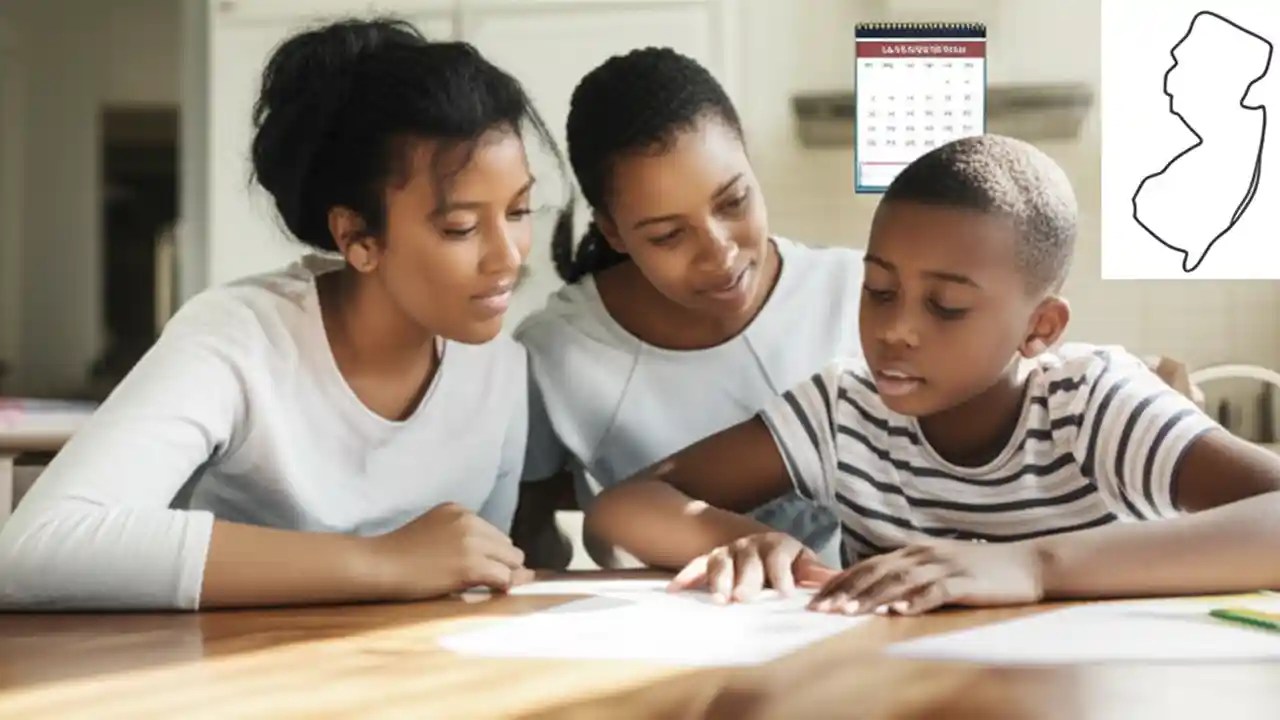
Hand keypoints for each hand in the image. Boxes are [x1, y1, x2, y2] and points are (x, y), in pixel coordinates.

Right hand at [372, 502, 533, 599]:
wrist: (378, 565)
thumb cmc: (399, 556)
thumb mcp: (433, 534)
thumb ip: (462, 540)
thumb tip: (501, 562)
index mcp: (459, 510)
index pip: (493, 534)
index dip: (491, 555)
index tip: (481, 569)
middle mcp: (469, 521)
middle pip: (508, 546)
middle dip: (502, 564)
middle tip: (488, 582)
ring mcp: (471, 542)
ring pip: (512, 561)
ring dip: (505, 576)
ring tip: (488, 588)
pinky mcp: (471, 565)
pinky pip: (505, 578)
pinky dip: (502, 587)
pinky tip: (491, 593)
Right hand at [667, 532, 838, 603]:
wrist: (755, 544)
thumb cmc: (785, 562)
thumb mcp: (802, 563)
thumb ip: (817, 574)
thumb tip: (842, 579)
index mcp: (778, 545)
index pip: (780, 557)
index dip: (782, 574)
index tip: (785, 594)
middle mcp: (751, 545)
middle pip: (748, 559)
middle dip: (747, 579)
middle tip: (743, 598)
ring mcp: (728, 551)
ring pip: (721, 562)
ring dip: (718, 580)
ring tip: (719, 600)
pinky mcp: (709, 559)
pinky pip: (696, 565)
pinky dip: (686, 576)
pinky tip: (675, 590)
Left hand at [807, 539, 1043, 615]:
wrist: (1029, 564)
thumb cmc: (981, 570)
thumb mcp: (939, 567)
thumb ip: (910, 574)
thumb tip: (877, 593)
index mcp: (914, 551)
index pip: (867, 565)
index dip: (840, 581)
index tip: (815, 598)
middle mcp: (924, 554)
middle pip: (876, 571)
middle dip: (845, 591)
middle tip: (819, 609)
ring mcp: (945, 566)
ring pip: (900, 580)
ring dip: (871, 597)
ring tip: (848, 613)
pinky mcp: (966, 581)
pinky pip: (936, 591)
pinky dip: (915, 601)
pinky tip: (899, 613)